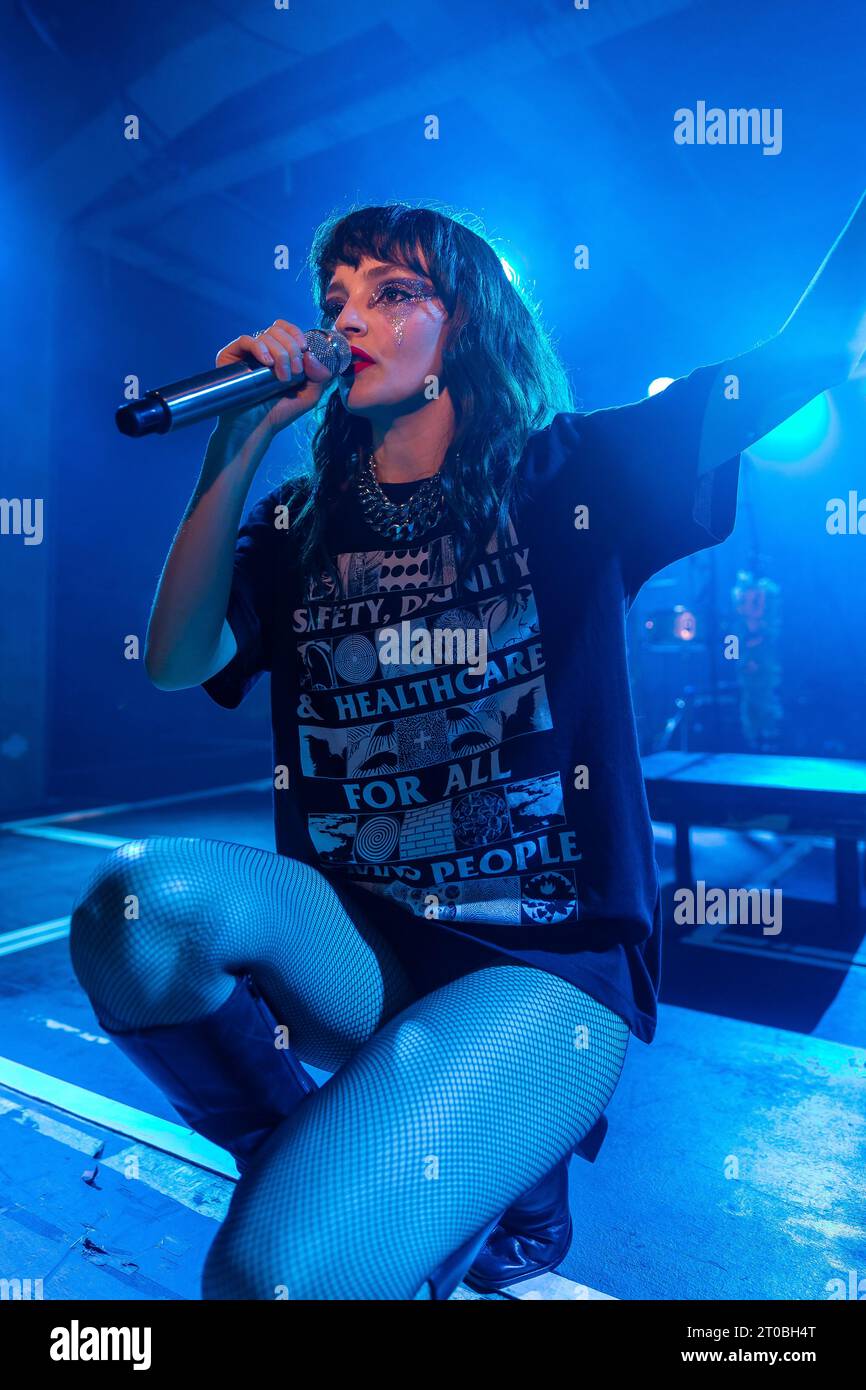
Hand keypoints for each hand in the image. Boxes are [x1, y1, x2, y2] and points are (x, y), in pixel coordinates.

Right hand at [214, 319, 336, 436]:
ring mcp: (246, 353)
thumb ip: (320, 376)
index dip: (296, 334)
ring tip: (282, 377)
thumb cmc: (279, 413)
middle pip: (278, 330)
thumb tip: (311, 355)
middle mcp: (262, 349)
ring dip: (280, 354)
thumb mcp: (308, 396)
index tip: (304, 349)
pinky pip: (246, 340)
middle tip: (294, 372)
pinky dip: (259, 347)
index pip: (286, 330)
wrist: (255, 428)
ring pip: (266, 335)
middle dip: (291, 349)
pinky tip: (266, 362)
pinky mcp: (230, 356)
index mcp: (278, 353)